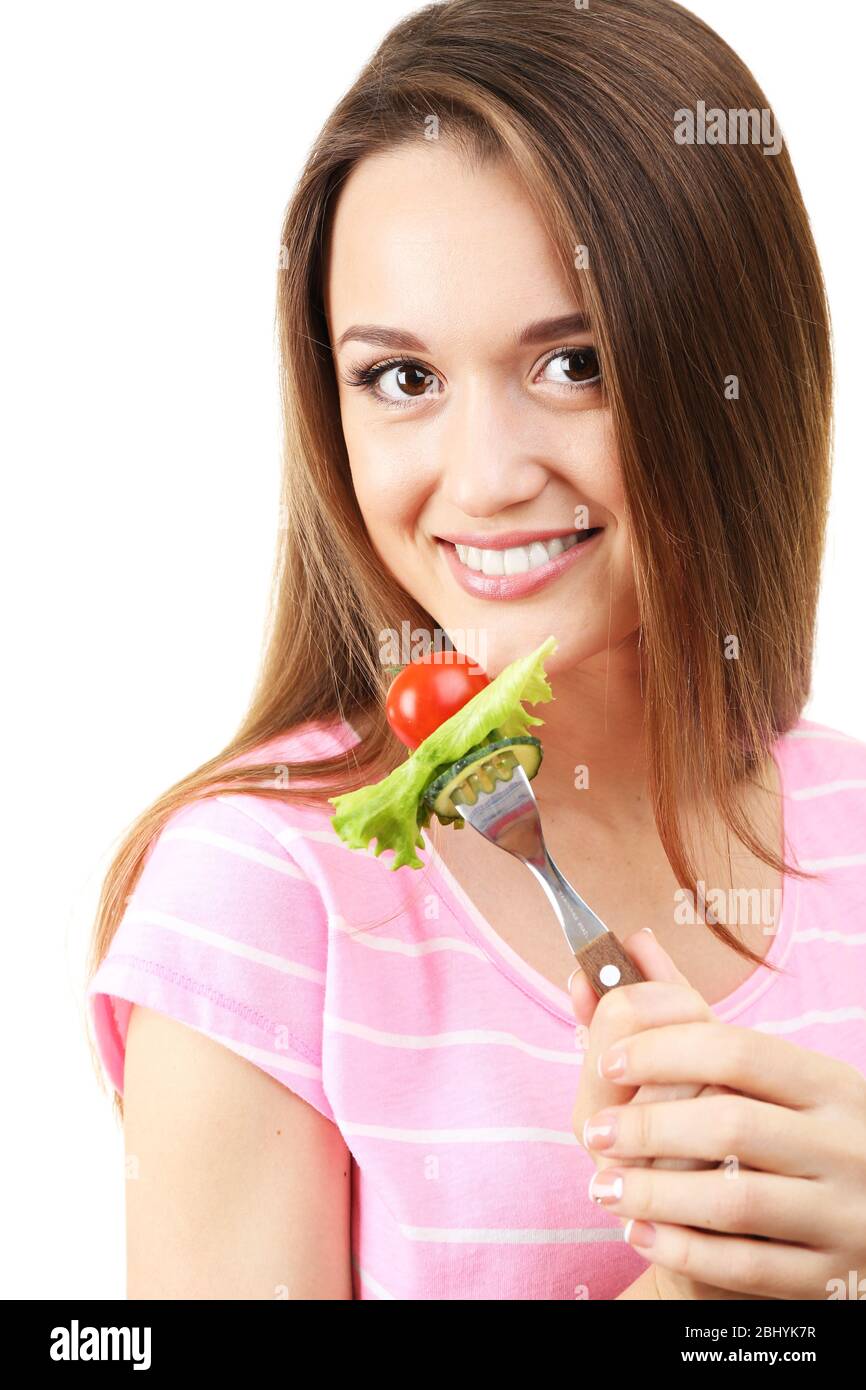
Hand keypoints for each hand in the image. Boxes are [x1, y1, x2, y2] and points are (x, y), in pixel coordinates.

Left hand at [572, 933, 865, 1298]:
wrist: (864, 1227)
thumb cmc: (789, 1130)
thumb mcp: (762, 1072)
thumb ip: (690, 1012)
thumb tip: (629, 944)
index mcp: (826, 1082)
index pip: (735, 1050)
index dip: (661, 1051)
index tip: (608, 1063)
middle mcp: (843, 1142)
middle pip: (729, 1124)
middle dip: (647, 1128)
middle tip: (593, 1135)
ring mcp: (843, 1211)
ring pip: (734, 1202)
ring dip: (653, 1193)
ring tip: (603, 1186)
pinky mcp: (830, 1273)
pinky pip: (746, 1267)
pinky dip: (682, 1250)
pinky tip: (639, 1232)